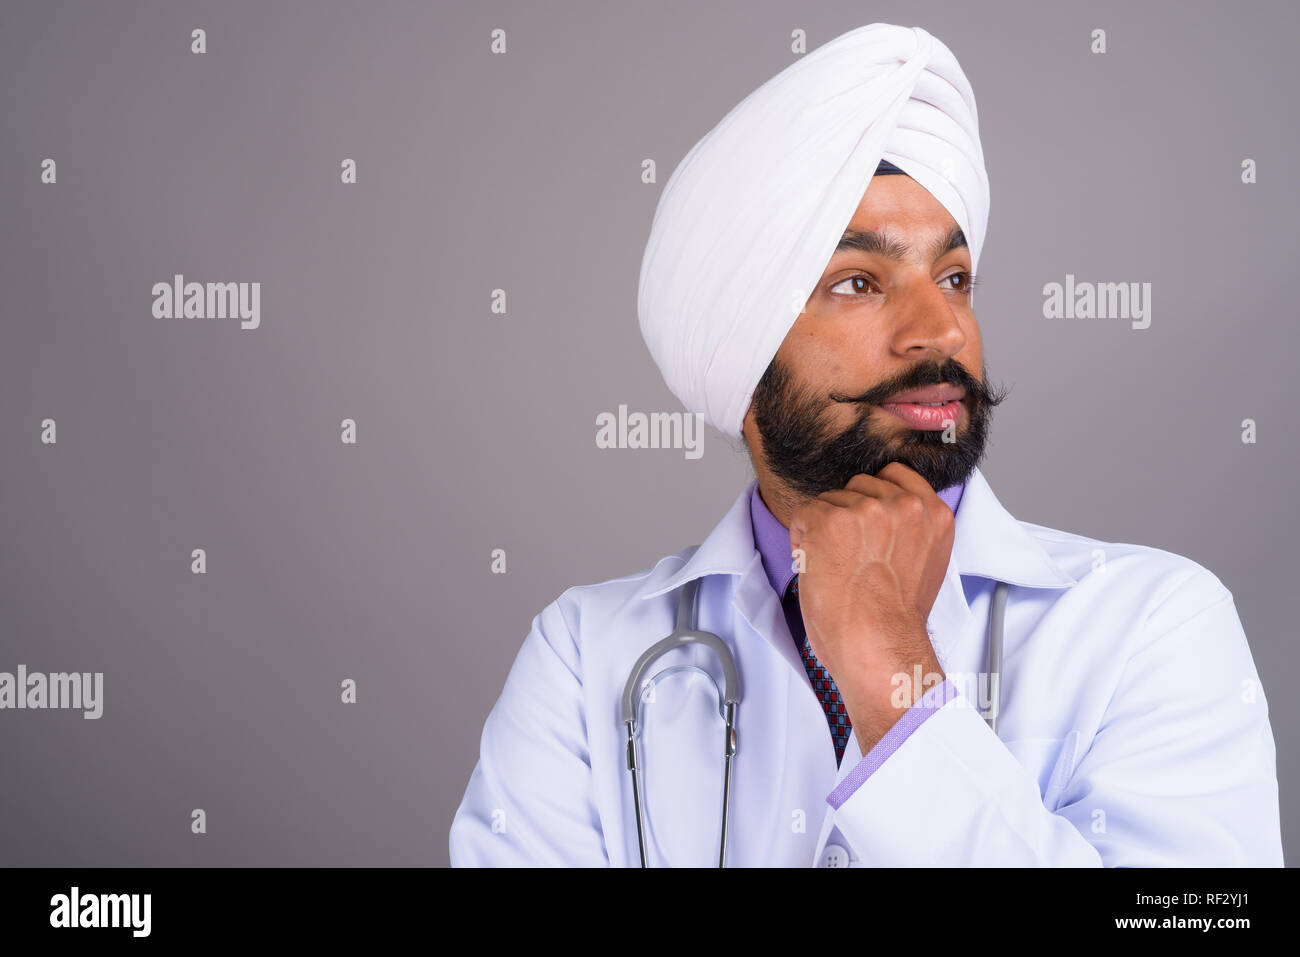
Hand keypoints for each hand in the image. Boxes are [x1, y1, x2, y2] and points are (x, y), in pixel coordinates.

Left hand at [787, 463, 953, 751]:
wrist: (877, 646)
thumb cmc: (894, 621)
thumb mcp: (924, 563)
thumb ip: (912, 530)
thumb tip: (887, 520)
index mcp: (933, 514)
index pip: (896, 474)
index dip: (874, 499)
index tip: (870, 528)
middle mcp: (904, 505)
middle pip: (858, 486)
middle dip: (849, 516)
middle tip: (853, 559)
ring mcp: (866, 510)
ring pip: (829, 501)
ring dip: (824, 529)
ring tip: (839, 568)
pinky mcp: (830, 521)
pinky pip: (803, 515)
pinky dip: (802, 541)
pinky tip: (818, 568)